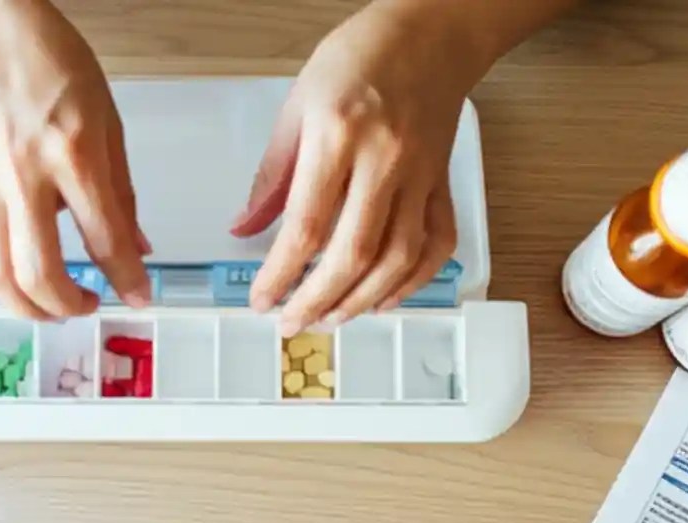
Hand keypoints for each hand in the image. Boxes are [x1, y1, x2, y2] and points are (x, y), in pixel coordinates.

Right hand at [0, 0, 150, 318]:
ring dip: (25, 307)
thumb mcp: (109, 124)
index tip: (137, 298)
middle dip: (68, 306)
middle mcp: (23, 176)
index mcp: (73, 156)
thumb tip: (137, 248)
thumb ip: (121, 193)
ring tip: (48, 304)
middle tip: (86, 303)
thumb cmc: (55, 69)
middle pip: (39, 272)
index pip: (104, 238)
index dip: (126, 279)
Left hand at [230, 0, 492, 335]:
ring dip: (360, 301)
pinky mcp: (443, 184)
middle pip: (352, 254)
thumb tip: (245, 228)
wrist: (432, 34)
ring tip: (329, 319)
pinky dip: (412, 281)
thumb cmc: (361, 57)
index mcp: (338, 136)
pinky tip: (383, 299)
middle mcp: (384, 160)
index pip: (305, 226)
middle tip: (291, 324)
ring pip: (396, 259)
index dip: (280, 275)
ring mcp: (420, 175)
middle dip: (317, 301)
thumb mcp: (298, 106)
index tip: (261, 300)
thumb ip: (273, 174)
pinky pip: (436, 245)